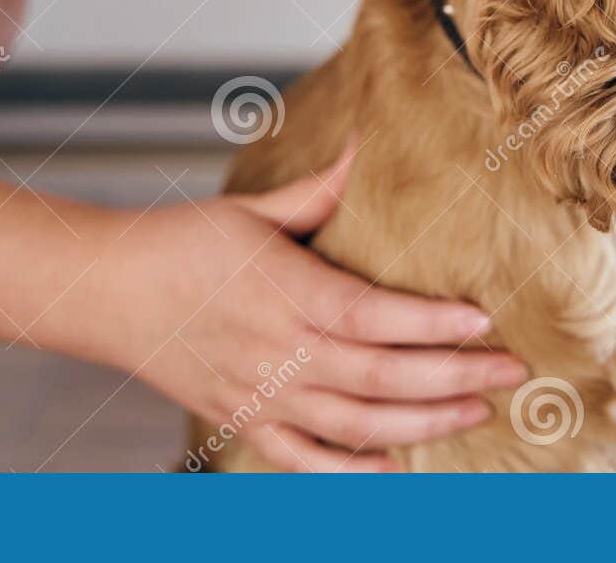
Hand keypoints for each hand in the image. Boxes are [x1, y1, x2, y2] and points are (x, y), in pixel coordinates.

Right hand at [99, 146, 526, 471]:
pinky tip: (395, 468)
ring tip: (476, 410)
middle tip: (511, 371)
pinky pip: (302, 460)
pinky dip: (349, 472)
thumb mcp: (251, 209)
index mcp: (285, 291)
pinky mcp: (242, 420)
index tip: (484, 319)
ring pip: (356, 424)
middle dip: (454, 377)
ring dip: (423, 423)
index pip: (374, 316)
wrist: (104, 293)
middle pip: (381, 376)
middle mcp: (278, 351)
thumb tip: (368, 143)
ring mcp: (260, 394)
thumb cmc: (178, 243)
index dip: (433, 324)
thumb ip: (320, 190)